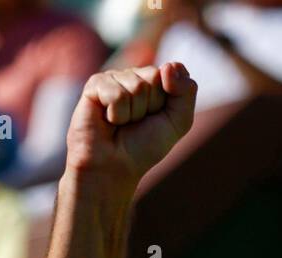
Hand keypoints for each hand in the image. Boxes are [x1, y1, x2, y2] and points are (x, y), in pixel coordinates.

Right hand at [65, 63, 196, 187]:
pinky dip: (117, 114)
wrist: (114, 168)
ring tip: (121, 124)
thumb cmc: (144, 147)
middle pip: (154, 77)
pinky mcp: (95, 85)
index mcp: (154, 81)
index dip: (166, 103)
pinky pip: (116, 93)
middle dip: (150, 107)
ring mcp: (114, 78)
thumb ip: (186, 92)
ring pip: (136, 86)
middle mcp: (134, 76)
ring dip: (133, 114)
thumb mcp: (178, 122)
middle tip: (136, 123)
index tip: (155, 119)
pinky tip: (108, 121)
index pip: (171, 74)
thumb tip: (169, 65)